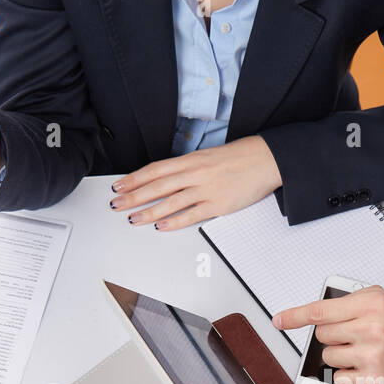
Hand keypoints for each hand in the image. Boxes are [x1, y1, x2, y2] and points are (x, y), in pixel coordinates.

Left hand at [108, 135, 281, 229]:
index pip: (155, 170)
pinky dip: (174, 222)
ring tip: (133, 219)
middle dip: (133, 196)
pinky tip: (161, 227)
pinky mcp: (218, 204)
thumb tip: (167, 179)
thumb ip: (188, 168)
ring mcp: (206, 189)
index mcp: (191, 159)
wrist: (266, 159)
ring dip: (148, 212)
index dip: (134, 178)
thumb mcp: (209, 156)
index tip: (119, 185)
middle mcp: (195, 173)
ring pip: (170, 202)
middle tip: (116, 205)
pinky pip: (191, 215)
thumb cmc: (240, 158)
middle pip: (157, 186)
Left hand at [272, 286, 383, 383]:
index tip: (281, 320)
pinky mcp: (369, 378)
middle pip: (322, 335)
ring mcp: (370, 354)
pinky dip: (349, 377)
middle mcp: (371, 326)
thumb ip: (354, 306)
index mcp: (373, 303)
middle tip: (355, 340)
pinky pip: (339, 377)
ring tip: (365, 356)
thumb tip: (320, 314)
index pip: (321, 310)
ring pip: (328, 357)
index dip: (295, 316)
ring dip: (342, 359)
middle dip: (335, 339)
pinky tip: (367, 371)